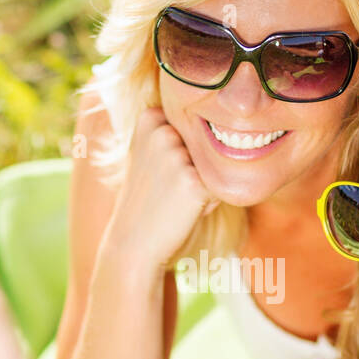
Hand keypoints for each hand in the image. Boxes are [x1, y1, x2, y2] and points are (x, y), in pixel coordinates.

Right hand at [107, 106, 216, 267]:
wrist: (134, 241)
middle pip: (206, 144)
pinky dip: (210, 201)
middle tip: (169, 188)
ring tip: (177, 198)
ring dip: (205, 184)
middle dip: (197, 167)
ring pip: (215, 164)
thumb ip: (174, 129)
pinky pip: (221, 186)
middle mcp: (163, 131)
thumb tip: (225, 121)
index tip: (159, 169)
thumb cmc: (148, 197)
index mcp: (150, 117)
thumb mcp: (150, 152)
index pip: (193, 125)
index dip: (183, 150)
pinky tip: (186, 209)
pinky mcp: (193, 182)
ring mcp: (177, 155)